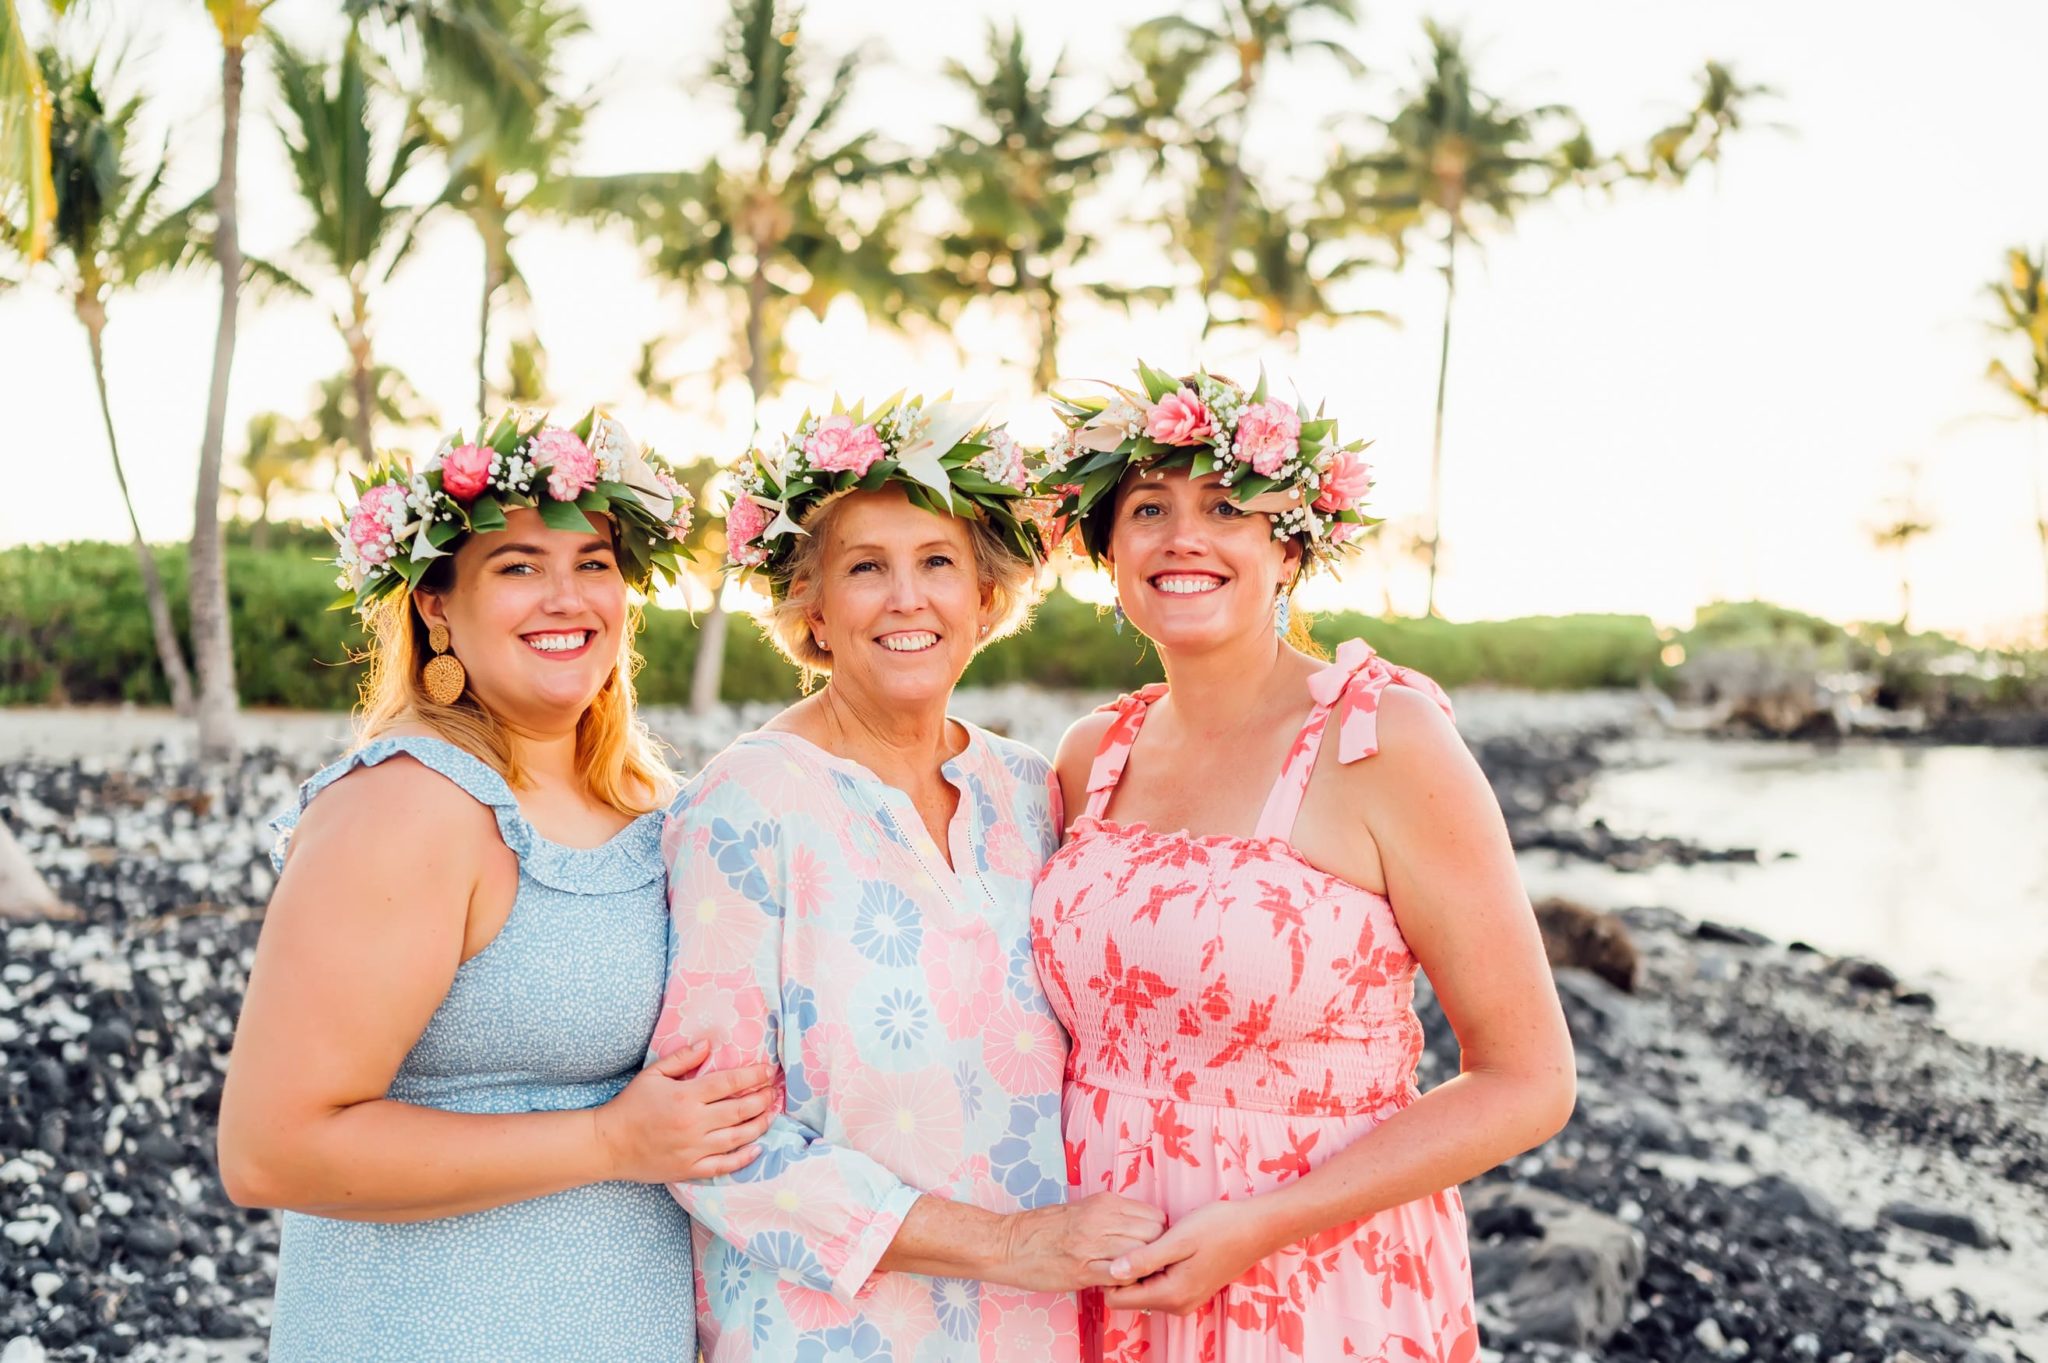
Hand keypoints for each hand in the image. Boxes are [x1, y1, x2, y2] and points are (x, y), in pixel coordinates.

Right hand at [592, 1041, 778, 1183]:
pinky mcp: (689, 1169)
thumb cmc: (631, 1105)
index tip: (767, 1070)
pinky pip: (723, 1166)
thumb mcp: (653, 1074)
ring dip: (759, 1125)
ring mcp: (693, 1149)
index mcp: (686, 1097)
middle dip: (761, 1100)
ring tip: (771, 1115)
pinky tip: (757, 1148)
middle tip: (774, 1092)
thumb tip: (708, 1045)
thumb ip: (682, 1059)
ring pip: (736, 1138)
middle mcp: (693, 1123)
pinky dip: (743, 1158)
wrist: (608, 1143)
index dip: (752, 1076)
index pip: (729, 1083)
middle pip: (739, 1110)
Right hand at [996, 1193, 1167, 1292]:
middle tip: (1148, 1264)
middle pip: (1154, 1235)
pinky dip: (1125, 1282)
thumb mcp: (1082, 1207)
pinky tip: (1117, 1283)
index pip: (1155, 1216)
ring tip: (1134, 1275)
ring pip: (1142, 1255)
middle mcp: (1102, 1219)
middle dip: (1156, 1252)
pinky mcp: (1083, 1270)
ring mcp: (1093, 1245)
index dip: (1158, 1234)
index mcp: (1104, 1202)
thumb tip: (1141, 1226)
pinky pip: (1121, 1277)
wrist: (1008, 1243)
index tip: (1152, 1245)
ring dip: (1143, 1269)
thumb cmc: (1044, 1227)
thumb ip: (1112, 1214)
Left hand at [1099, 1199, 1274, 1315]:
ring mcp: (1185, 1300)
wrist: (1257, 1228)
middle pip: (1130, 1295)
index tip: (1119, 1246)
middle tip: (1138, 1238)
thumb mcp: (1178, 1239)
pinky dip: (1156, 1266)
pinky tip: (1167, 1244)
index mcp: (1170, 1295)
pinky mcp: (1191, 1290)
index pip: (1117, 1298)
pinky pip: (1160, 1284)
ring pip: (1144, 1288)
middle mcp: (1176, 1305)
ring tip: (1155, 1239)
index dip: (1111, 1272)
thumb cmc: (1219, 1227)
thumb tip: (1111, 1272)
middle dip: (1126, 1268)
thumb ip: (1143, 1259)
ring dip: (1142, 1265)